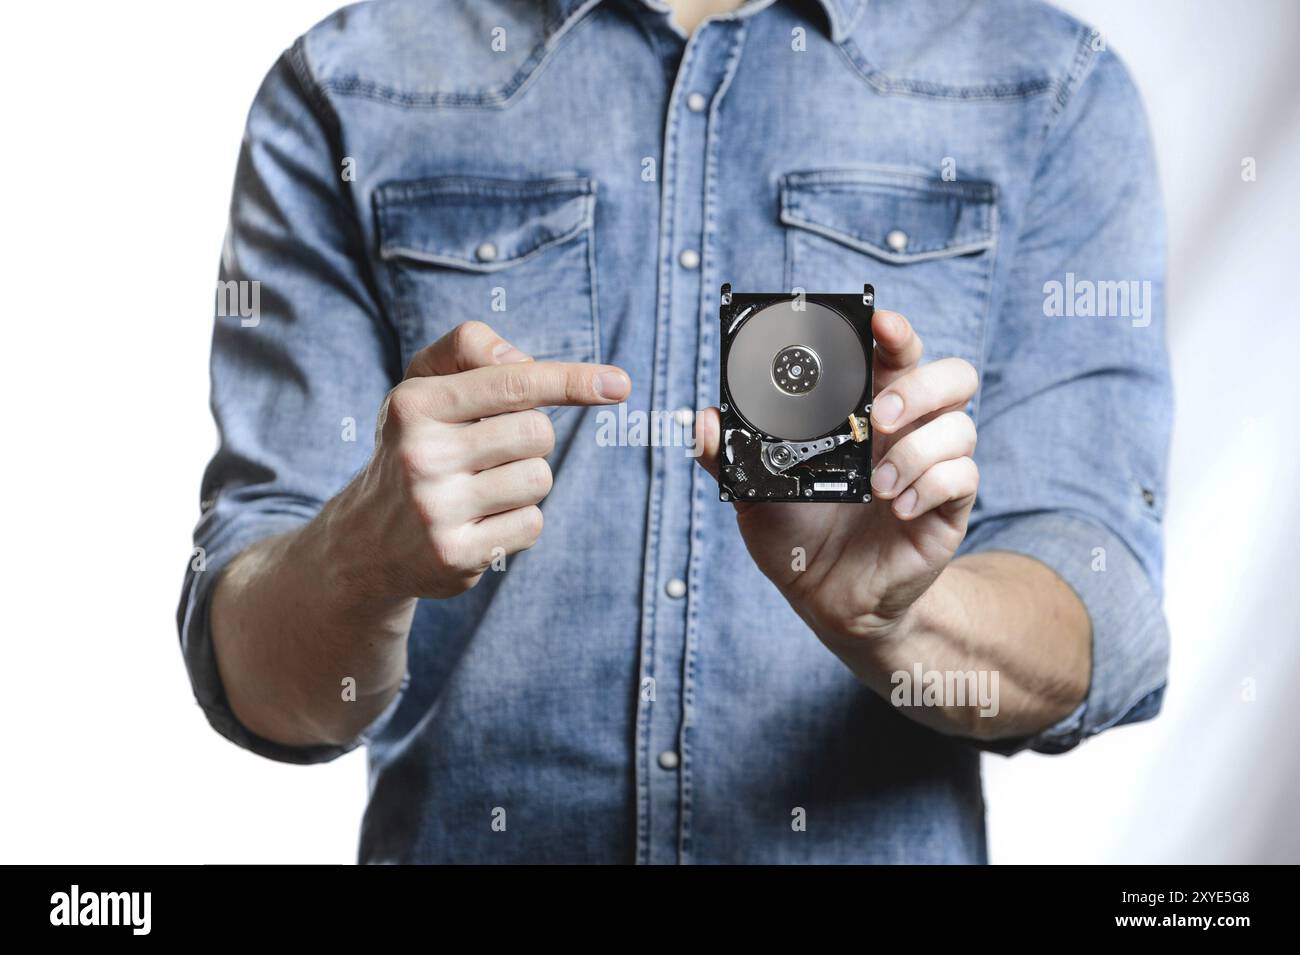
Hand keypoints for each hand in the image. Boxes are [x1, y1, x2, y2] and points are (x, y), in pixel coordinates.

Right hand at [330, 321, 630, 599]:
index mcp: (414, 405)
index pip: (513, 383)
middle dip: (530, 438)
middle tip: (490, 451)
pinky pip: (532, 524)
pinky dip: (518, 521)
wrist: (365, 541)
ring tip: (481, 488)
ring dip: (525, 480)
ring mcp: (437, 510)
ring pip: (540, 479)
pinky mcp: (456, 555)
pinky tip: (480, 522)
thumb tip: (527, 360)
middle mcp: (421, 456)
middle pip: (537, 433)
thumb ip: (468, 348)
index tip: (620, 384)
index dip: (572, 380)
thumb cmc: (415, 445)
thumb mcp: (423, 385)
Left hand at [697, 310, 978, 655]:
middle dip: (919, 386)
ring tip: (877, 484)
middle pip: (951, 376)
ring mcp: (930, 466)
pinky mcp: (946, 507)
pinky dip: (930, 486)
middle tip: (878, 416)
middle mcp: (906, 430)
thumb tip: (701, 421)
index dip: (895, 331)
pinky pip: (963, 477)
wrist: (826, 598)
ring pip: (961, 425)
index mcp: (864, 410)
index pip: (895, 353)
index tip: (878, 323)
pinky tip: (896, 508)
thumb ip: (726, 455)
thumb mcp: (752, 492)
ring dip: (917, 450)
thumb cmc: (795, 535)